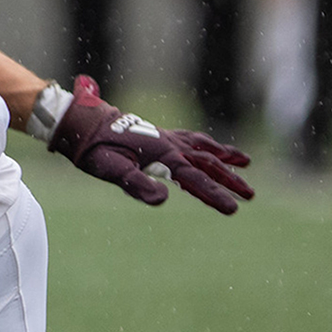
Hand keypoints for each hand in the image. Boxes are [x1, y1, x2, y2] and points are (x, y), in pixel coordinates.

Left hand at [49, 77, 254, 214]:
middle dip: (228, 180)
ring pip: (202, 148)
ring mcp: (165, 137)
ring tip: (245, 162)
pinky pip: (190, 139)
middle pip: (206, 163)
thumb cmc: (93, 149)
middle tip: (251, 195)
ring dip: (223, 158)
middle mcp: (169, 144)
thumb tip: (163, 198)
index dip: (215, 194)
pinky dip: (205, 144)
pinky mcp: (158, 135)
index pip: (195, 179)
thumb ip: (137, 184)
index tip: (235, 209)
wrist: (81, 123)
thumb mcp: (111, 170)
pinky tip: (210, 147)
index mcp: (162, 155)